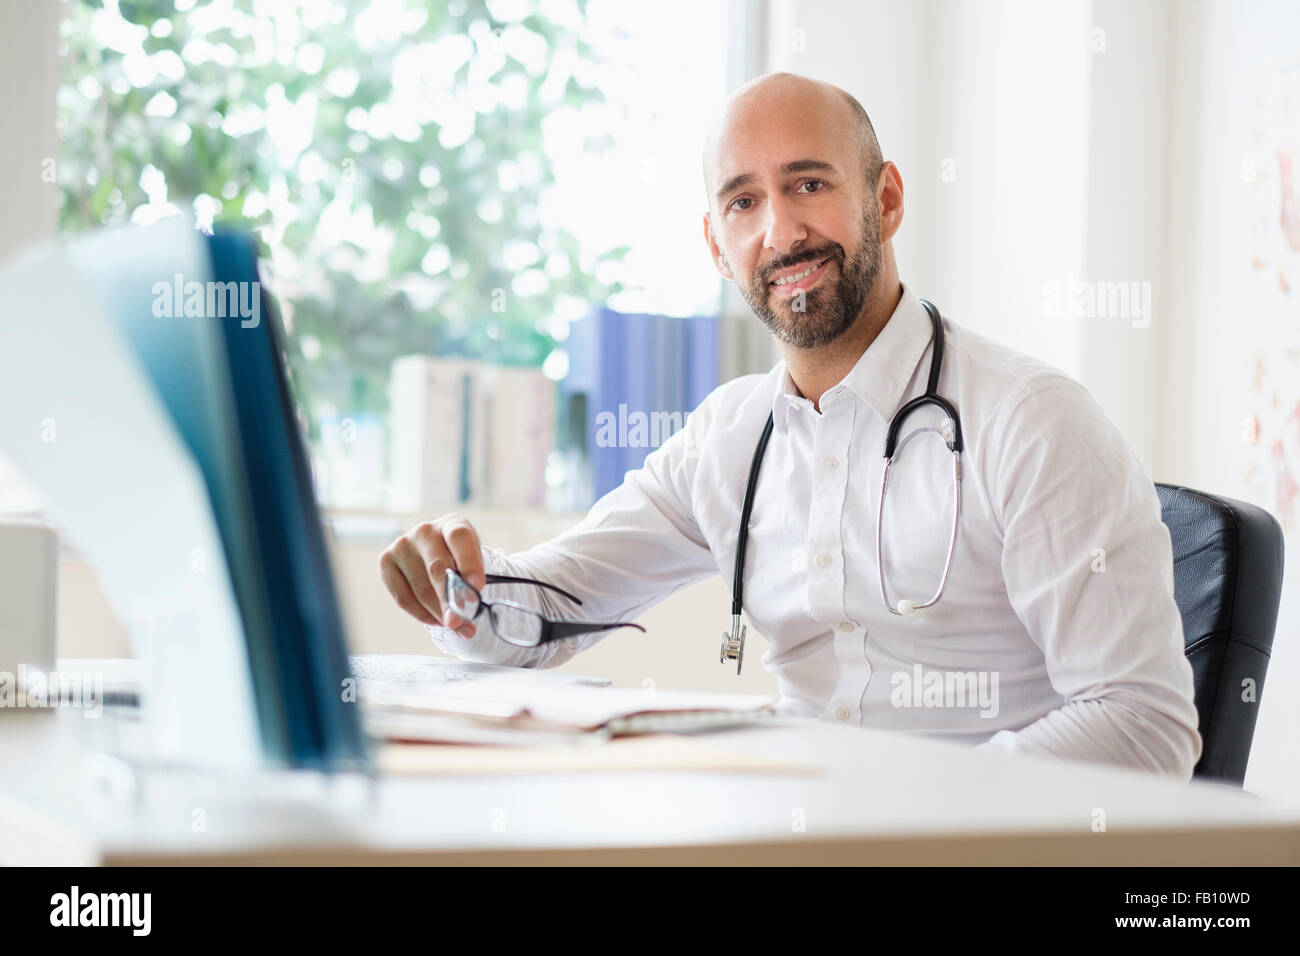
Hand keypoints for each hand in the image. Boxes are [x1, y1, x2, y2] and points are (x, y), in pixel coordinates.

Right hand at [378, 514, 485, 636]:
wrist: (436, 548)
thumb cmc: (458, 556)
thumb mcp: (472, 560)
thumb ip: (472, 581)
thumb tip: (466, 611)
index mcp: (452, 524)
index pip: (460, 538)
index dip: (469, 563)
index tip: (477, 587)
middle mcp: (425, 531)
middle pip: (437, 568)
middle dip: (450, 600)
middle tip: (460, 622)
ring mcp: (402, 544)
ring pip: (421, 589)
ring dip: (438, 613)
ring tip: (452, 623)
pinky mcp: (386, 560)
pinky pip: (403, 597)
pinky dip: (421, 614)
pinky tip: (434, 618)